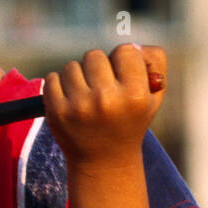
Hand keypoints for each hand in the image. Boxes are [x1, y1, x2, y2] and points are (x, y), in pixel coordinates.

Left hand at [43, 44, 166, 168]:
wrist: (105, 161)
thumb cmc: (131, 121)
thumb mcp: (154, 97)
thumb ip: (154, 63)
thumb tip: (136, 46)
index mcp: (134, 96)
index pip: (125, 50)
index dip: (123, 60)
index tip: (122, 75)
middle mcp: (106, 100)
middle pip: (95, 55)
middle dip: (98, 67)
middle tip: (103, 86)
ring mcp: (79, 107)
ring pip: (72, 66)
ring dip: (78, 76)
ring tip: (87, 95)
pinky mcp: (57, 112)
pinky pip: (52, 78)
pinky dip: (59, 84)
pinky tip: (71, 99)